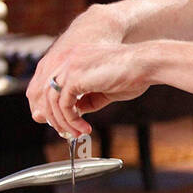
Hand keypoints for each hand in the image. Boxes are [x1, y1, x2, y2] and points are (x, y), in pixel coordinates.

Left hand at [29, 8, 126, 136]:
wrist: (147, 64)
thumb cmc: (134, 74)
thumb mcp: (106, 90)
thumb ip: (88, 98)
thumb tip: (76, 112)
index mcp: (75, 58)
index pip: (50, 83)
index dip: (51, 106)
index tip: (61, 122)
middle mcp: (68, 59)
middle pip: (45, 93)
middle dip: (54, 117)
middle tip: (66, 132)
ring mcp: (69, 66)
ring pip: (51, 101)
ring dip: (63, 122)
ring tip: (77, 134)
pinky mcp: (74, 77)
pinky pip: (63, 105)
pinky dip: (71, 120)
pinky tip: (84, 128)